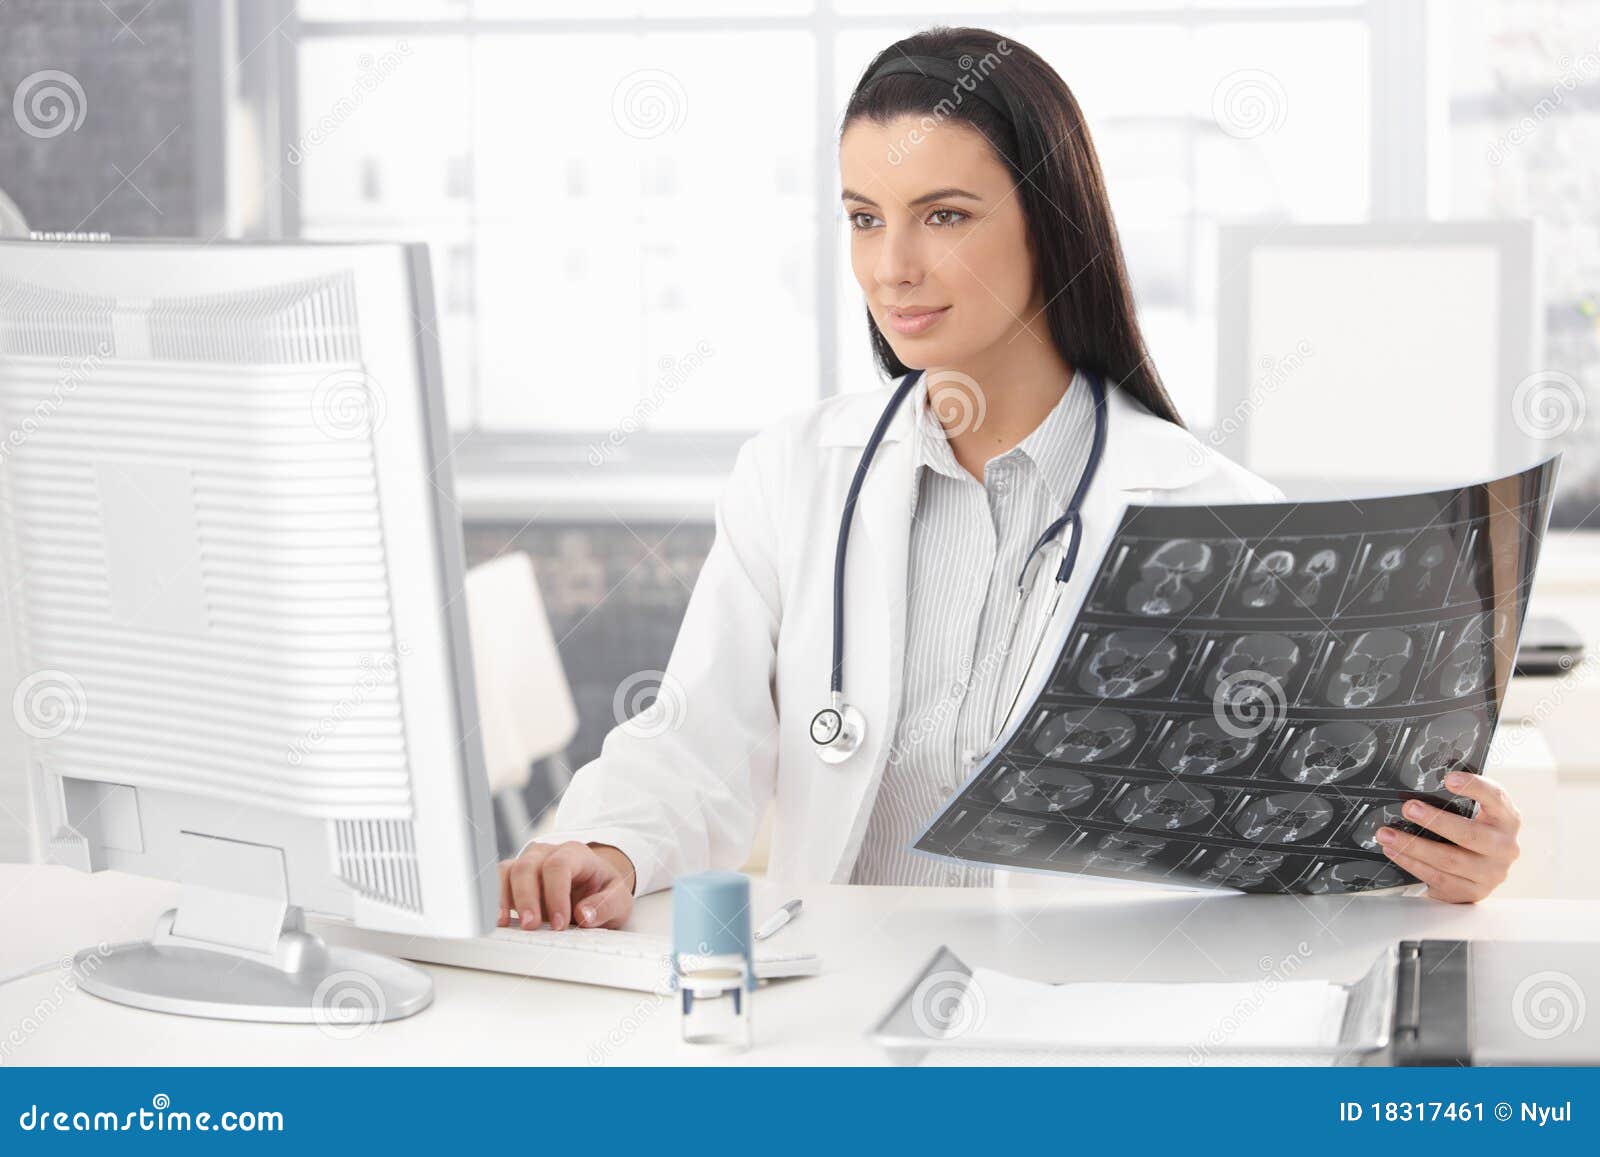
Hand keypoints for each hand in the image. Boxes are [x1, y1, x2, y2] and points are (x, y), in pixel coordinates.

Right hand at [497, 841, 635, 929]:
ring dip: (505, 898)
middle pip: (528, 866)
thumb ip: (606, 906)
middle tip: (531, 926)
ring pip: (508, 871)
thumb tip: (585, 914)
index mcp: (576, 854)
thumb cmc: (603, 890)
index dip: (556, 894)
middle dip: (527, 898)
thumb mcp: (619, 900)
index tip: (560, 924)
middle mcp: (548, 854)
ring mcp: (529, 863)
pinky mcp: (515, 878)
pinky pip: (497, 881)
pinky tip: (498, 919)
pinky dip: (494, 899)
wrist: (593, 884)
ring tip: (507, 924)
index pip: (559, 866)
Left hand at [1375, 771, 1521, 902]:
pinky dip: (1412, 863)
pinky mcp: (1474, 892)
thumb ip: (1457, 801)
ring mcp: (1492, 872)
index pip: (1496, 798)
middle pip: (1470, 834)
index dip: (1474, 786)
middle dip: (1435, 821)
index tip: (1449, 779)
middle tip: (1408, 808)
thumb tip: (1419, 787)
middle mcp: (1505, 846)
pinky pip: (1438, 877)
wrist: (1480, 873)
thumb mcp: (1473, 814)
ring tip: (1386, 834)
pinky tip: (1394, 852)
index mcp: (1506, 819)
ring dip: (1413, 846)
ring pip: (1449, 859)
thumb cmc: (1471, 832)